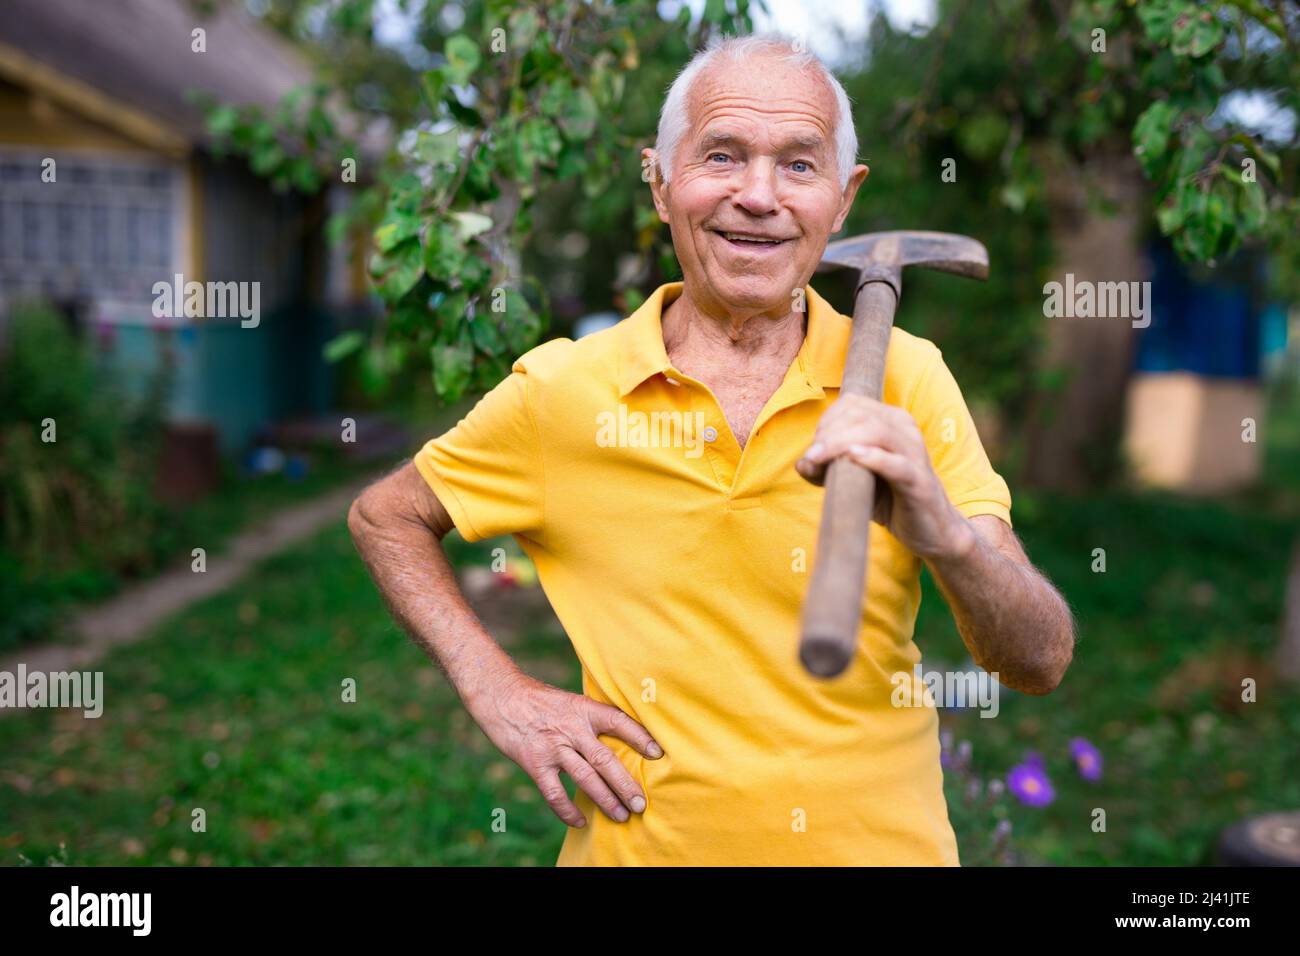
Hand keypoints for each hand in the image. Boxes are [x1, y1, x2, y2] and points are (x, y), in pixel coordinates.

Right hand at [467, 671, 663, 827]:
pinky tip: (580, 822)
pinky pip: (555, 793)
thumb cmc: (539, 700)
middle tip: (641, 803)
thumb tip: (618, 738)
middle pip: (605, 760)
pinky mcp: (535, 763)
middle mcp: (571, 729)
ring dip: (605, 800)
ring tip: (622, 816)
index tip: (658, 753)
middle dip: (625, 784)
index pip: (618, 722)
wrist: (501, 696)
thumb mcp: (570, 702)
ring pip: (585, 778)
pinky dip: (567, 810)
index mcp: (584, 709)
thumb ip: (590, 720)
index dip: (640, 737)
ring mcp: (553, 748)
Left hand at [794, 393, 974, 561]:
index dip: (827, 421)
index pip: (853, 405)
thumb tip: (802, 463)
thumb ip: (827, 471)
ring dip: (840, 443)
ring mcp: (915, 453)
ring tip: (819, 459)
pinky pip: (897, 463)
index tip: (814, 449)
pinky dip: (873, 458)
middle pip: (861, 416)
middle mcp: (906, 430)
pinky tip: (853, 458)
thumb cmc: (890, 500)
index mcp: (892, 421)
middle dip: (829, 433)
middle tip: (812, 457)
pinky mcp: (919, 481)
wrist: (931, 531)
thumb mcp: (853, 481)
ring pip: (876, 432)